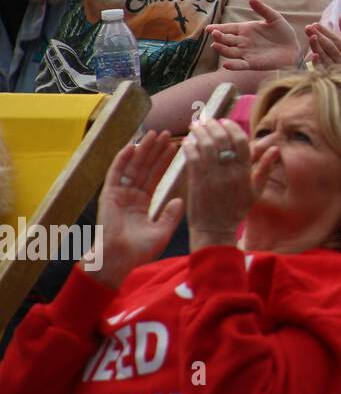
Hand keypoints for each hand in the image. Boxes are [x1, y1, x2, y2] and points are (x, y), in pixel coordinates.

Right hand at [84, 131, 184, 288]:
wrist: (118, 260)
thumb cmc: (138, 251)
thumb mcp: (162, 231)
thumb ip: (170, 215)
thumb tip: (180, 199)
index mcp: (142, 203)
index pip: (155, 177)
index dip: (164, 162)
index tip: (175, 147)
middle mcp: (130, 196)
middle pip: (145, 167)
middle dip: (155, 150)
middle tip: (167, 133)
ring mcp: (118, 194)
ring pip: (132, 166)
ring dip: (142, 150)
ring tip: (154, 134)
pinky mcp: (108, 195)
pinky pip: (115, 173)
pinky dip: (122, 159)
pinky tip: (132, 146)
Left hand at [182, 118, 277, 249]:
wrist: (215, 230)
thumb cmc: (236, 211)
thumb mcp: (256, 191)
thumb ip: (265, 168)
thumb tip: (275, 148)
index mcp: (245, 173)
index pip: (241, 142)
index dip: (231, 128)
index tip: (224, 121)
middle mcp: (230, 173)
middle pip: (222, 140)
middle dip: (213, 126)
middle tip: (207, 121)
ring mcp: (213, 177)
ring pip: (206, 146)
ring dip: (200, 133)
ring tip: (196, 127)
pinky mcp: (197, 182)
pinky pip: (193, 158)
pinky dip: (189, 147)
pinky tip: (187, 142)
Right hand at [209, 0, 300, 69]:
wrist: (294, 48)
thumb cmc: (283, 33)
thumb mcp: (274, 18)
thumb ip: (262, 9)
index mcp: (245, 29)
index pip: (228, 28)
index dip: (218, 28)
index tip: (208, 28)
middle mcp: (243, 41)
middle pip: (226, 39)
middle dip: (219, 37)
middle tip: (214, 33)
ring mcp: (246, 53)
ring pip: (230, 52)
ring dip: (222, 49)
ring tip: (216, 45)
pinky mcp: (253, 63)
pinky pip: (240, 65)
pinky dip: (233, 65)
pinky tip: (226, 64)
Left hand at [306, 14, 340, 72]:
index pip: (335, 39)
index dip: (325, 31)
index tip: (315, 24)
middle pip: (330, 46)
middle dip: (320, 36)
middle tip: (308, 27)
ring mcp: (336, 68)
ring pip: (326, 56)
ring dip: (318, 46)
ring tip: (309, 37)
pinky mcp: (330, 77)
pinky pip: (323, 69)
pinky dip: (319, 63)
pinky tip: (313, 56)